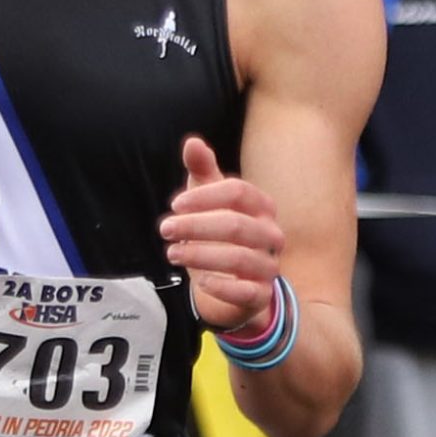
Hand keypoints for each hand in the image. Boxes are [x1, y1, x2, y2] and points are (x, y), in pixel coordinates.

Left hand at [162, 135, 282, 332]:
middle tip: (164, 229)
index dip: (205, 196)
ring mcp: (269, 265)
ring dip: (200, 254)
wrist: (235, 284)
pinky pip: (246, 291)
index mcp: (261, 206)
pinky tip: (200, 281)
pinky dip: (220, 286)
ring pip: (239, 257)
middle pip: (236, 225)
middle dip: (195, 226)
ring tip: (172, 253)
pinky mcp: (261, 294)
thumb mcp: (208, 200)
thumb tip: (192, 142)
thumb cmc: (220, 234)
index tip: (175, 204)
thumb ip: (202, 171)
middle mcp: (271, 234)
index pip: (239, 192)